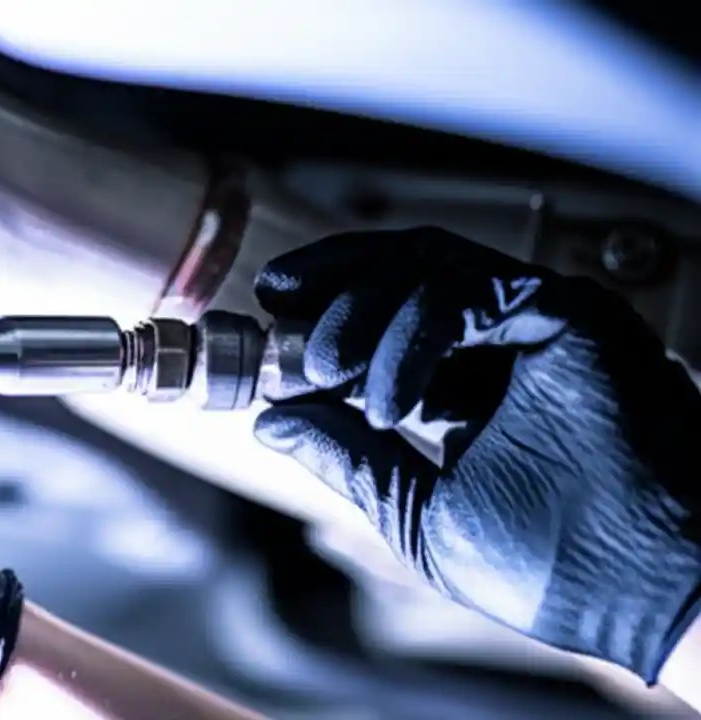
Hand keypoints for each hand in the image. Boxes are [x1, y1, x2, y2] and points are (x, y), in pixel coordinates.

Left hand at [252, 227, 700, 681]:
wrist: (640, 595)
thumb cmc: (551, 568)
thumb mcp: (416, 510)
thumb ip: (347, 458)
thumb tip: (271, 419)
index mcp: (470, 383)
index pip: (387, 315)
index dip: (324, 310)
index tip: (271, 322)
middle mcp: (504, 340)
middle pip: (400, 269)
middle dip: (329, 285)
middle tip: (281, 315)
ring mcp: (536, 320)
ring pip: (425, 265)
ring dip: (356, 310)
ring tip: (322, 371)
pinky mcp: (566, 312)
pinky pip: (462, 289)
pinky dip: (407, 333)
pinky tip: (384, 396)